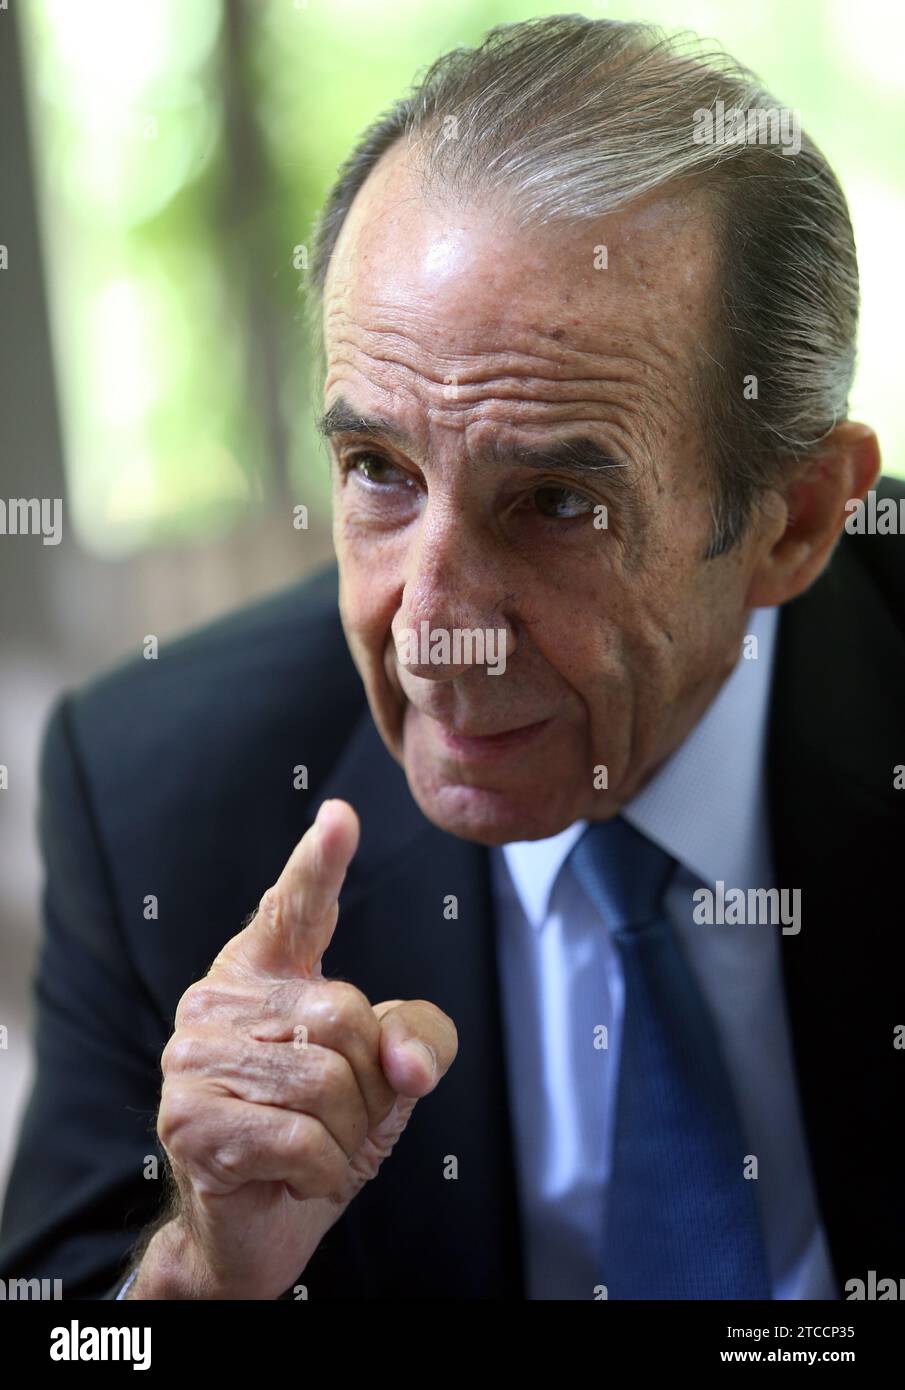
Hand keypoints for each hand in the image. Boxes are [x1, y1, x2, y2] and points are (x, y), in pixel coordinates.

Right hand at [132, 799, 456, 1298]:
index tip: (341, 816)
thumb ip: (418, 1040)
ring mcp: (194, 1056)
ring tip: (315, 1145)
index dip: (321, 862)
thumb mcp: (389, 1075)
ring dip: (348, 1133)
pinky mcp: (189, 1119)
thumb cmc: (320, 1130)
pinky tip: (299, 1175)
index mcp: (265, 969)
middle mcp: (218, 997)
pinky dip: (324, 1169)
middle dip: (368, 1081)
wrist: (257, 1223)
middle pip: (344, 1015)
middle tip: (341, 1114)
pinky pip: (301, 1137)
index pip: (295, 907)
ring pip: (325, 1080)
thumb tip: (406, 1064)